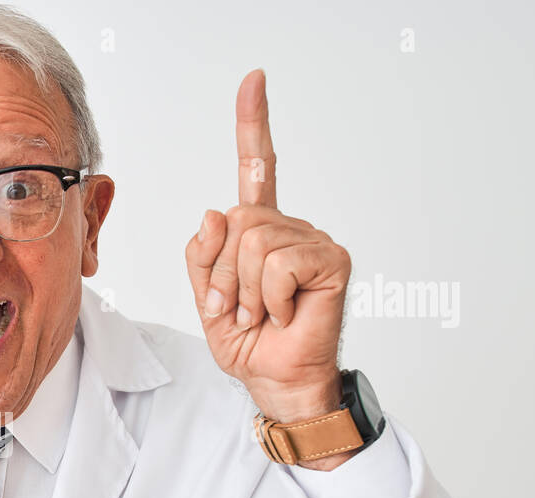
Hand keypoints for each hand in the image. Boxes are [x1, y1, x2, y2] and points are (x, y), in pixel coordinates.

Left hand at [184, 70, 352, 462]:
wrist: (276, 381)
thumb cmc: (249, 343)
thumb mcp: (208, 299)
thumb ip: (203, 256)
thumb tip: (215, 213)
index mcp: (259, 232)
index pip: (258, 168)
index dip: (254, 124)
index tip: (254, 80)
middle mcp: (289, 229)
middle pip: (235, 222)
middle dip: (222, 275)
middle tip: (237, 310)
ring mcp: (313, 241)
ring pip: (252, 243)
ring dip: (245, 290)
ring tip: (262, 314)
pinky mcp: (331, 260)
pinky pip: (278, 263)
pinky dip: (271, 297)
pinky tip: (286, 314)